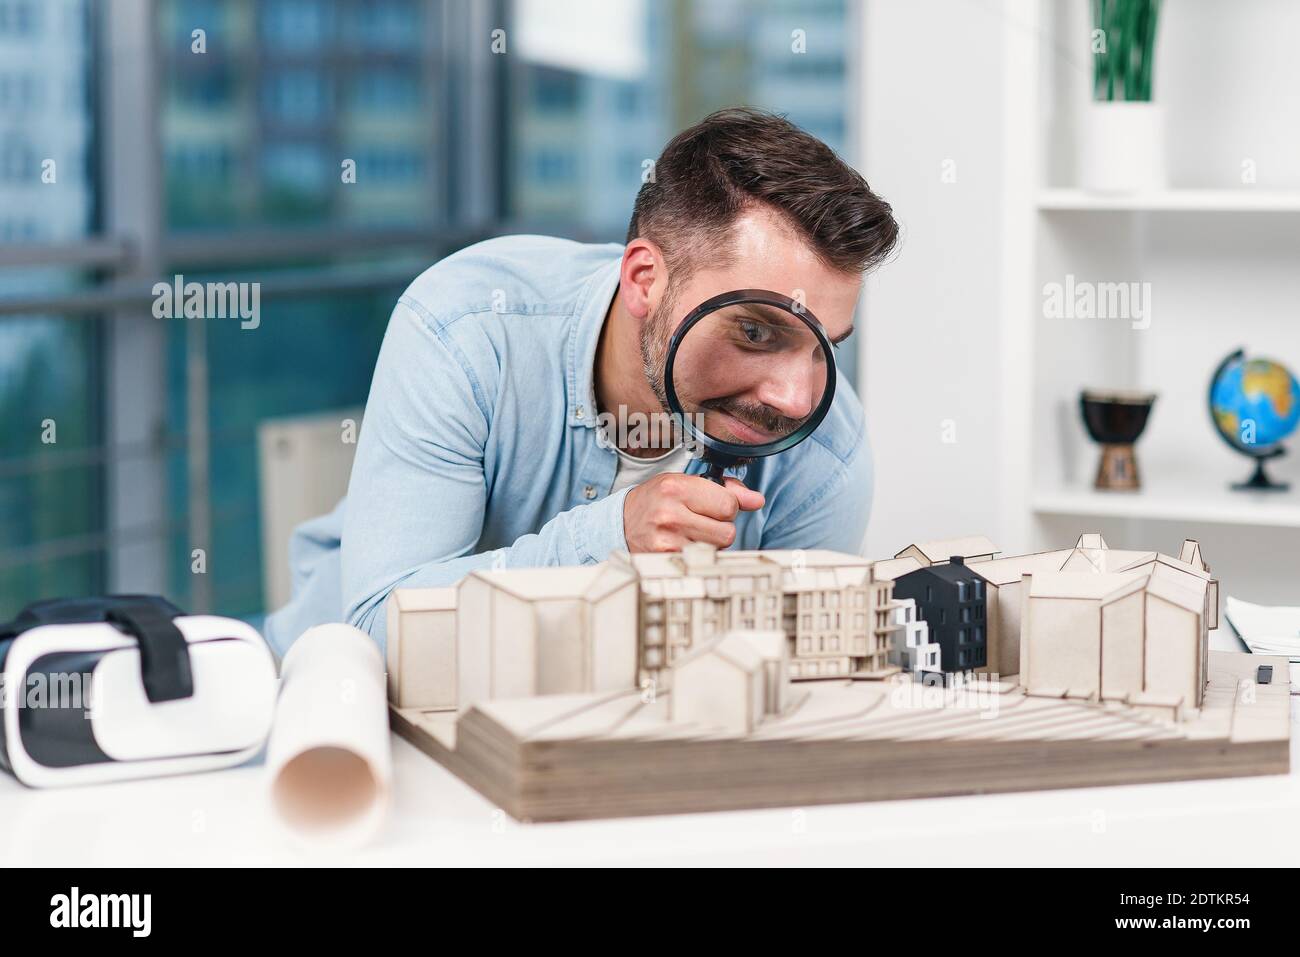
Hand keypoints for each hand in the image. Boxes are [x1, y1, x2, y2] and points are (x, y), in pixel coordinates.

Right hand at [623, 473, 764, 552]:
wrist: (621, 523)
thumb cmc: (656, 499)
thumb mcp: (686, 483)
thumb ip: (726, 489)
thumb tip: (757, 500)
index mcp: (676, 488)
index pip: (729, 505)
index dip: (727, 506)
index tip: (713, 505)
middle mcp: (670, 515)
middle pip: (728, 531)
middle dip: (722, 526)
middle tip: (702, 520)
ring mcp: (668, 542)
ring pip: (718, 548)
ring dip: (712, 541)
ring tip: (692, 531)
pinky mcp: (666, 560)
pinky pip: (703, 560)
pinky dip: (700, 553)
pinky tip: (684, 543)